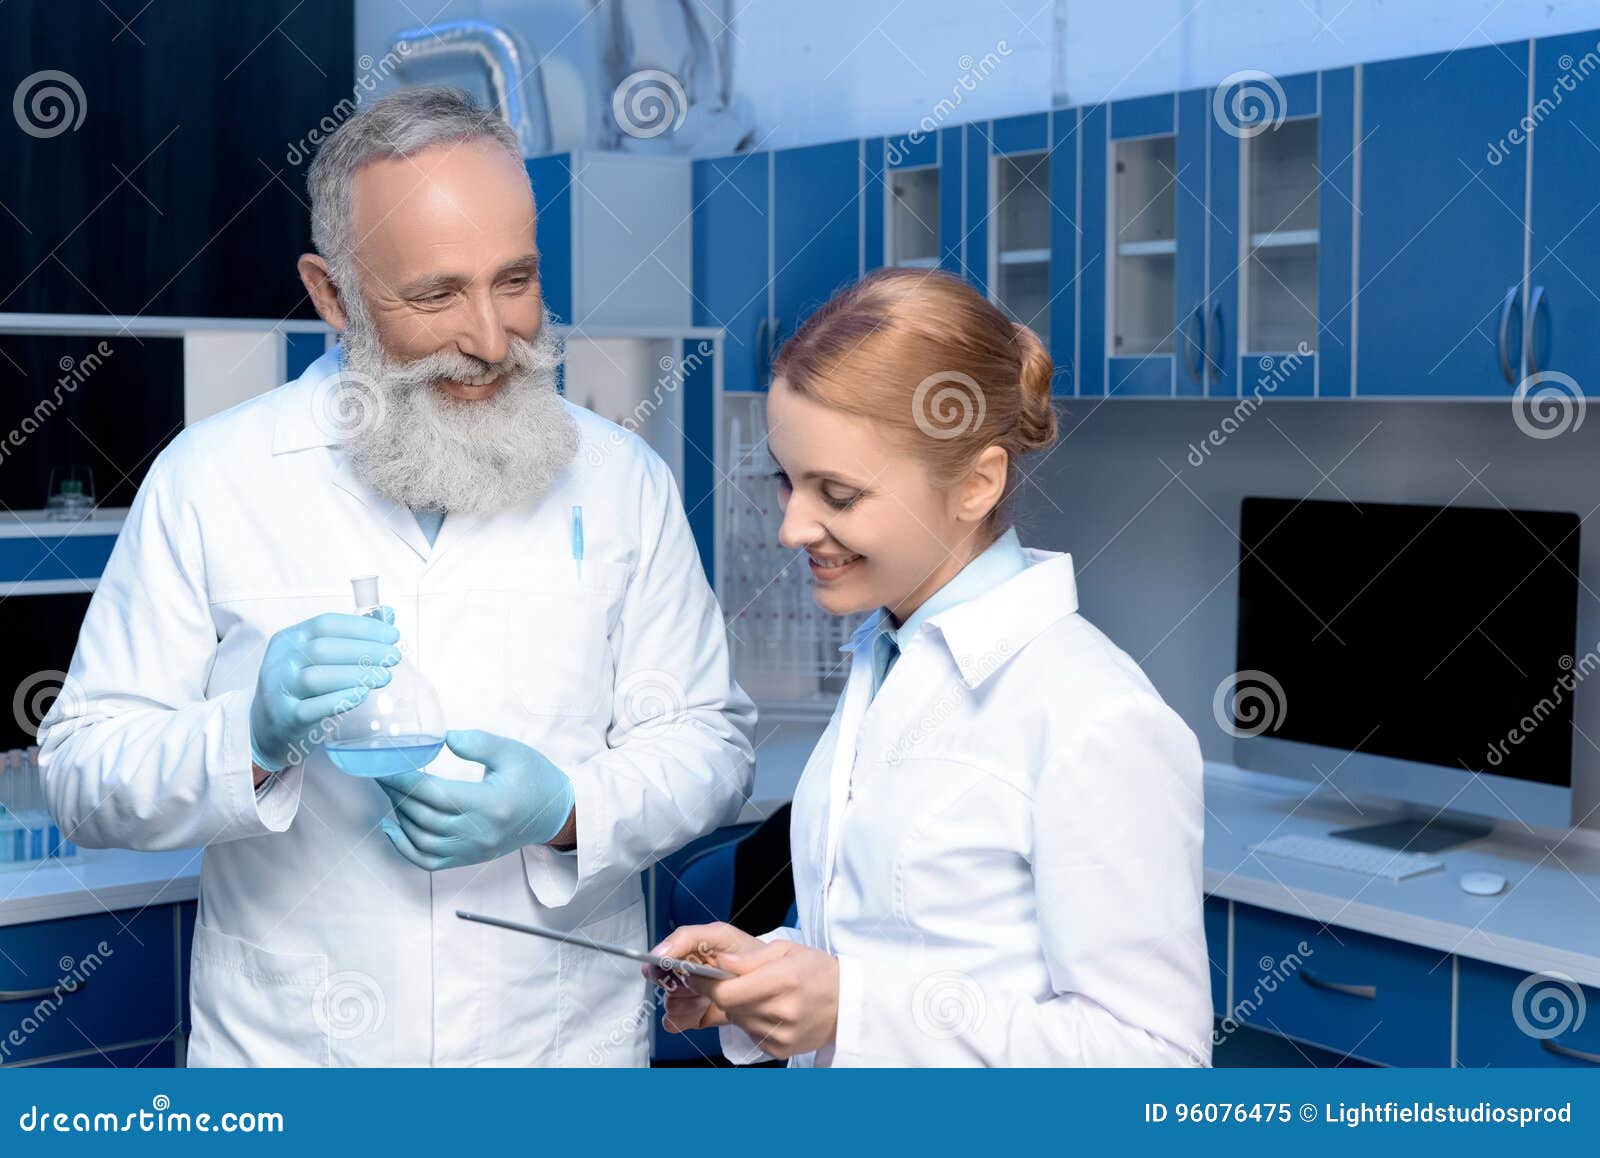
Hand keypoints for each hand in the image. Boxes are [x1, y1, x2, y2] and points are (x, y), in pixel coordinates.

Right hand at [249, 609, 399, 771]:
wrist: (267, 726)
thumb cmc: (302, 686)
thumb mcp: (318, 656)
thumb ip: (351, 634)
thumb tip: (388, 613)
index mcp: (289, 639)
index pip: (325, 624)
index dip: (362, 627)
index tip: (393, 635)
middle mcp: (280, 661)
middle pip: (323, 649)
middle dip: (365, 650)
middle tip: (394, 657)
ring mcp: (278, 690)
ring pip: (316, 678)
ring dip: (355, 675)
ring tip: (384, 676)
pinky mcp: (284, 718)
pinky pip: (311, 708)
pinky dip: (338, 700)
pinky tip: (361, 694)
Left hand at [375, 730, 574, 870]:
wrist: (555, 813)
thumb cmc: (535, 779)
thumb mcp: (512, 753)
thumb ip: (478, 743)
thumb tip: (443, 738)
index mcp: (492, 805)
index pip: (436, 795)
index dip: (405, 781)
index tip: (386, 766)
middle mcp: (481, 832)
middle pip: (424, 817)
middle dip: (396, 794)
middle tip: (380, 773)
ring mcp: (474, 849)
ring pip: (422, 840)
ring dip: (400, 816)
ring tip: (390, 792)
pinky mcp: (470, 858)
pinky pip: (429, 861)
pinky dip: (405, 847)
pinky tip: (392, 827)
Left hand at [652, 923, 838, 1057]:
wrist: (848, 1004)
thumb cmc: (818, 971)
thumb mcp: (787, 950)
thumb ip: (749, 958)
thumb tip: (720, 963)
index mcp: (782, 980)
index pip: (726, 991)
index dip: (706, 983)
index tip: (698, 974)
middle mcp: (781, 1011)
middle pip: (728, 1006)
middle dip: (722, 992)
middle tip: (729, 980)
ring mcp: (780, 1035)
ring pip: (737, 1019)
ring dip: (738, 1007)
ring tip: (758, 994)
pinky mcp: (779, 1050)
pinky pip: (750, 1033)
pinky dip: (751, 1021)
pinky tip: (769, 1011)